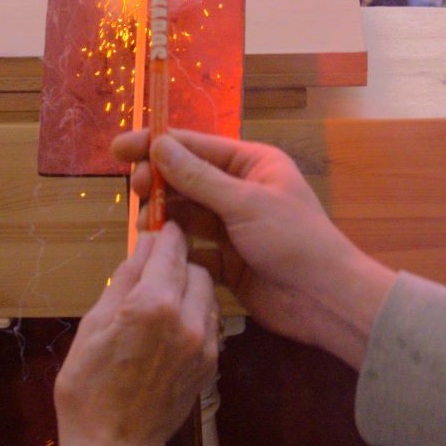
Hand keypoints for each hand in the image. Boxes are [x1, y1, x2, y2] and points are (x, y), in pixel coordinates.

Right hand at [53, 224, 217, 445]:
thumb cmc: (89, 388)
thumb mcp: (94, 324)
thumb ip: (124, 280)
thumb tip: (142, 246)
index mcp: (152, 304)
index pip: (170, 247)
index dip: (164, 233)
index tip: (158, 227)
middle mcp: (186, 318)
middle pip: (192, 266)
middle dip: (175, 260)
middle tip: (154, 266)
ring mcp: (203, 343)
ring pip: (206, 292)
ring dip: (187, 287)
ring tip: (160, 299)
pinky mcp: (210, 362)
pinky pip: (209, 321)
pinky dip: (194, 314)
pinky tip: (169, 326)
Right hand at [111, 128, 395, 368]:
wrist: (325, 300)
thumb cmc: (294, 241)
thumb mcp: (245, 204)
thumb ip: (198, 178)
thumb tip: (159, 146)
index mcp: (254, 165)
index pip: (197, 146)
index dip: (157, 145)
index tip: (120, 148)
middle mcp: (242, 191)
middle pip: (188, 179)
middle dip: (159, 183)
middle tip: (136, 190)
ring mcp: (234, 227)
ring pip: (187, 215)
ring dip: (164, 217)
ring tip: (144, 224)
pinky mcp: (228, 262)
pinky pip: (193, 249)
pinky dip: (176, 249)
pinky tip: (159, 252)